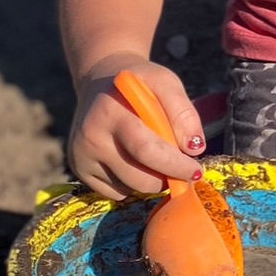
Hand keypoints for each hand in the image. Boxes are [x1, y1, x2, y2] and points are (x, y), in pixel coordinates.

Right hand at [68, 58, 205, 200]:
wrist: (101, 82)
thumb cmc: (139, 84)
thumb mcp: (165, 83)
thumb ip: (183, 112)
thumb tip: (194, 148)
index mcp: (111, 113)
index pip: (146, 150)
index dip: (175, 166)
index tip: (196, 171)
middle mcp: (91, 137)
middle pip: (139, 178)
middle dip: (167, 178)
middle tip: (181, 167)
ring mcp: (82, 156)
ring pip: (129, 189)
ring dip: (151, 180)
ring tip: (155, 156)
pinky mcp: (79, 170)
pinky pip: (115, 192)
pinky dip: (131, 184)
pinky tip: (133, 160)